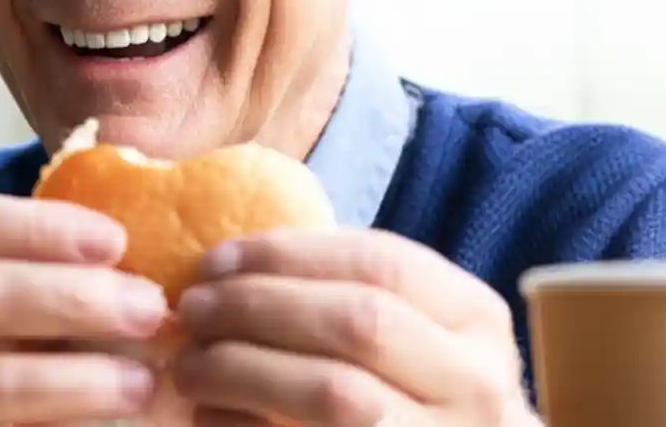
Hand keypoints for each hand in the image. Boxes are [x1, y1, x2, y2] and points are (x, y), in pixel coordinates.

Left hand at [172, 229, 539, 426]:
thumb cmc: (408, 392)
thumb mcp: (405, 331)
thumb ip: (342, 291)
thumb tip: (229, 262)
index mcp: (476, 318)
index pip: (381, 263)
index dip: (286, 255)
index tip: (214, 260)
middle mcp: (477, 383)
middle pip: (356, 322)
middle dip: (257, 307)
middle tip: (191, 309)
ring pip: (335, 393)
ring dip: (242, 369)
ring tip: (188, 364)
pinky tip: (209, 416)